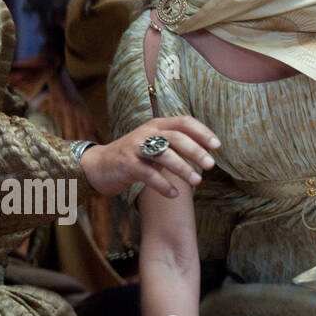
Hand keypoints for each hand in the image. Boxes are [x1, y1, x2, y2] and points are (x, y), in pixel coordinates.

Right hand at [80, 116, 220, 197]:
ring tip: (197, 181)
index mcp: (157, 124)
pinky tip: (174, 194)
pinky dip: (163, 185)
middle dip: (196, 151)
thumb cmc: (134, 155)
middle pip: (176, 138)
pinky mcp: (126, 164)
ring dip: (183, 169)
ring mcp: (135, 148)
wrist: (98, 165)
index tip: (217, 146)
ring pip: (164, 155)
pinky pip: (148, 174)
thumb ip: (176, 144)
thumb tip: (207, 152)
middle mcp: (146, 132)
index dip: (202, 132)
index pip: (184, 122)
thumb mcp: (155, 144)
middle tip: (211, 165)